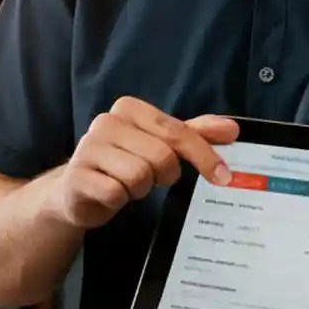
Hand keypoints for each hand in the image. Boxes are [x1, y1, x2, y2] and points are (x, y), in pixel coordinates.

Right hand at [50, 97, 239, 228]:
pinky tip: (111, 194)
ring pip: (139, 175)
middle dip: (164, 174)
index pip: (177, 131)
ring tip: (129, 184)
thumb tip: (232, 129)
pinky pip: (115, 193)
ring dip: (141, 188)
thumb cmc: (124, 163)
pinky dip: (120, 199)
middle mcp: (106, 122)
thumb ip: (195, 134)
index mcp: (129, 108)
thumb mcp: (161, 144)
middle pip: (161, 155)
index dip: (203, 155)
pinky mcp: (76, 177)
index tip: (223, 176)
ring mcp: (87, 148)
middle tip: (155, 178)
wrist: (76, 190)